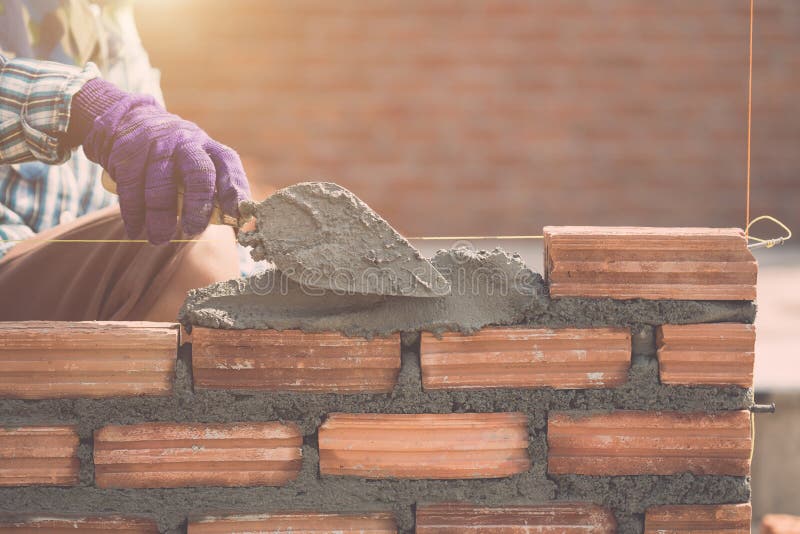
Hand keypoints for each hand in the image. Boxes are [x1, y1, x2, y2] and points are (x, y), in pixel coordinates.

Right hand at [68, 78, 250, 243]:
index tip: (236, 217)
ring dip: (160, 218)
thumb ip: (212, 187)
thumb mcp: (195, 159)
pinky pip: (132, 189)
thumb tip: (236, 223)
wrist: (128, 120)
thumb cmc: (172, 155)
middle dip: (198, 206)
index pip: (228, 165)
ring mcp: (156, 147)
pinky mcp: (128, 154)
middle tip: (193, 230)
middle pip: (198, 173)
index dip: (235, 191)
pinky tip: (136, 229)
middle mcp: (185, 142)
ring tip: (159, 239)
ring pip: (161, 186)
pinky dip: (134, 213)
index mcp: (207, 145)